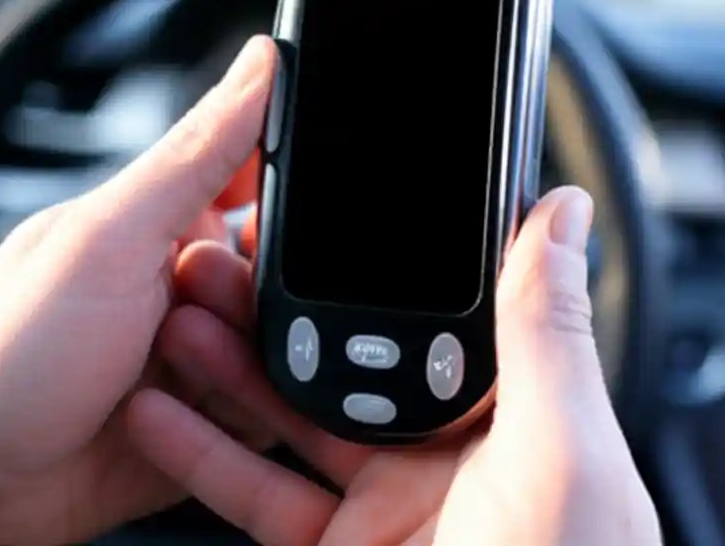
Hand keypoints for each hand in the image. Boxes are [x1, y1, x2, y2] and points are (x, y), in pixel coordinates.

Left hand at [0, 36, 277, 543]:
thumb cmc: (6, 352)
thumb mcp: (110, 236)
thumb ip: (197, 153)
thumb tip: (261, 60)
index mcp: (167, 221)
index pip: (266, 183)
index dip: (286, 198)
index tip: (281, 222)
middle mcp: (188, 285)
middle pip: (285, 275)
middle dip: (247, 301)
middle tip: (182, 315)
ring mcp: (202, 356)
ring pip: (290, 346)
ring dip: (238, 365)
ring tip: (163, 376)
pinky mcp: (212, 422)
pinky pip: (274, 412)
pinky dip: (243, 416)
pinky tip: (180, 416)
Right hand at [125, 185, 661, 543]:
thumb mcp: (563, 450)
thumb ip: (545, 333)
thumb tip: (563, 215)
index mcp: (522, 416)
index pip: (443, 314)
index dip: (382, 265)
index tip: (324, 221)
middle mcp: (455, 457)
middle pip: (356, 358)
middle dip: (287, 309)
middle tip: (225, 260)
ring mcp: (392, 507)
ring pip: (297, 419)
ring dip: (233, 368)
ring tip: (178, 313)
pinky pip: (262, 495)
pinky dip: (206, 456)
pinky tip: (161, 413)